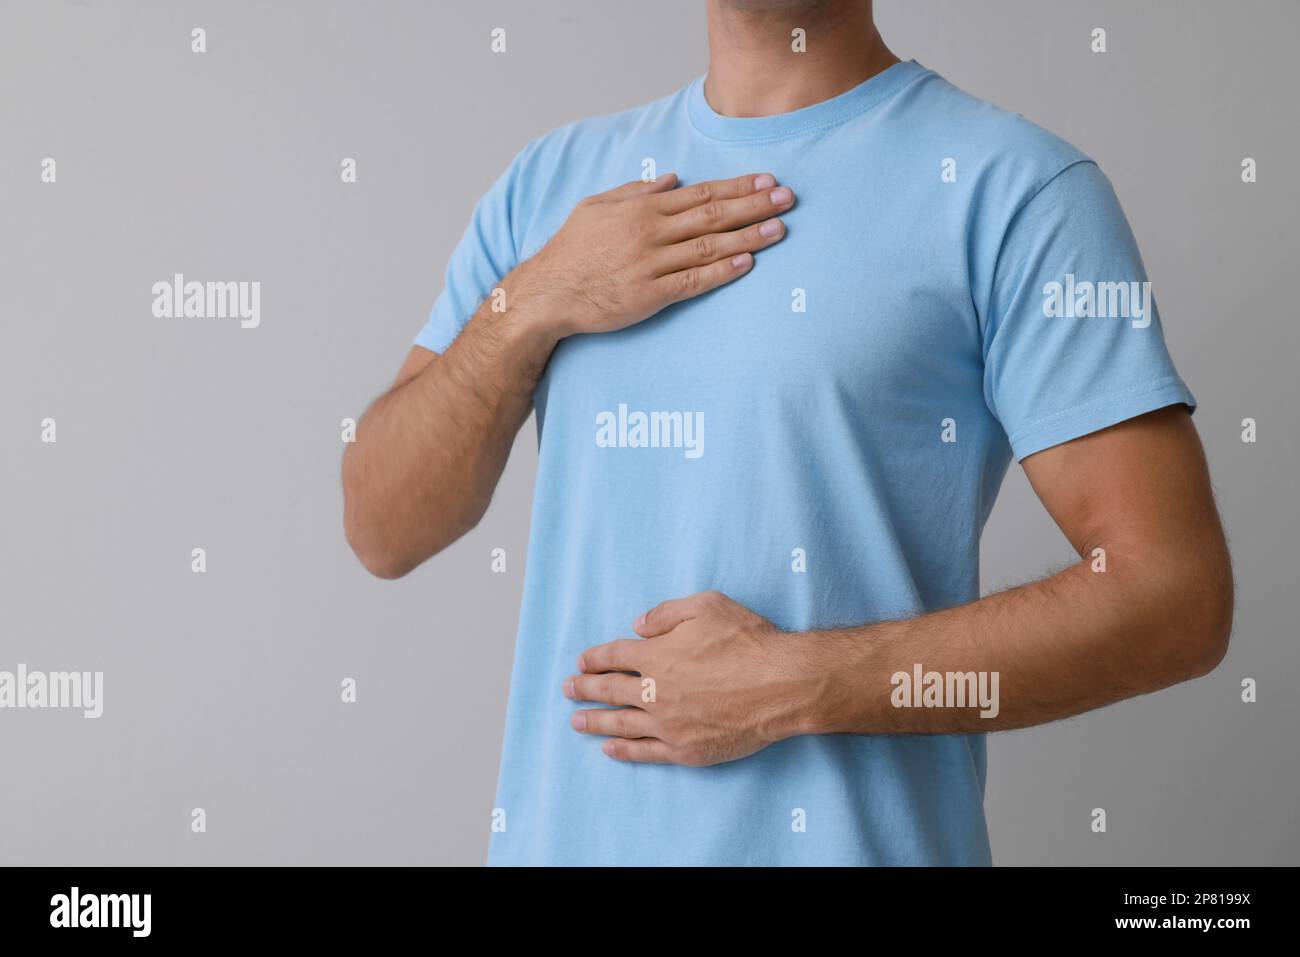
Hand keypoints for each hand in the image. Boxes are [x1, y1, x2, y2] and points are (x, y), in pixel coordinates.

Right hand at [510, 173, 793, 338]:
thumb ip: (636, 191)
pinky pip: (694, 281)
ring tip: (780, 228)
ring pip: (710, 246)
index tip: (767, 180)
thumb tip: (672, 179)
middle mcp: (651, 233)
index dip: (737, 186)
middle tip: (788, 198)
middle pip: (713, 215)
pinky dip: (722, 271)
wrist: (547, 293)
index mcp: (641, 209)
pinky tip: (748, 263)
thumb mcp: (596, 207)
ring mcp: (652, 265)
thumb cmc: (571, 251)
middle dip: (754, 205)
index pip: (700, 193)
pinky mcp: (650, 296)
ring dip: (749, 236)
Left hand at [565, 591, 816, 765]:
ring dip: (594, 721)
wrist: (781, 685)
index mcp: (657, 655)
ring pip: (621, 723)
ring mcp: (668, 724)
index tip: (582, 663)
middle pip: (610, 691)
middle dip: (584, 689)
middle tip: (567, 690)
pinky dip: (624, 750)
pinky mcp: (685, 749)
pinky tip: (610, 749)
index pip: (615, 656)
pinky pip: (645, 751)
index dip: (595, 658)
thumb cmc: (748, 642)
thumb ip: (666, 613)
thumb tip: (638, 625)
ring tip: (576, 721)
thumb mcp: (707, 606)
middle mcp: (655, 691)